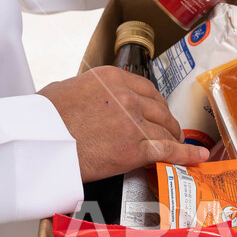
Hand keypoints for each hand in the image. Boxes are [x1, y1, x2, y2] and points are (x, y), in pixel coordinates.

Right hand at [39, 66, 207, 182]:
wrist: (40, 143)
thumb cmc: (43, 121)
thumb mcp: (64, 90)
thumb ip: (86, 91)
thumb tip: (86, 97)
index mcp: (111, 78)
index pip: (146, 88)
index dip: (156, 103)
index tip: (158, 111)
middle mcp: (127, 96)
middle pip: (159, 109)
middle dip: (167, 121)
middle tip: (170, 131)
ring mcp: (134, 122)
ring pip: (165, 129)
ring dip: (174, 138)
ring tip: (178, 146)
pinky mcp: (135, 148)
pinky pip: (168, 150)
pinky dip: (186, 155)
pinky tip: (197, 159)